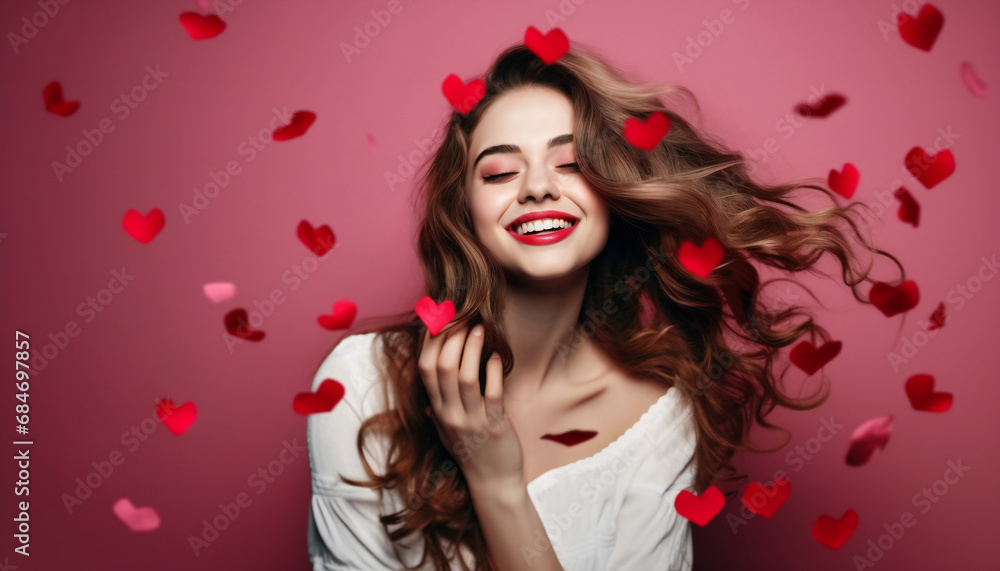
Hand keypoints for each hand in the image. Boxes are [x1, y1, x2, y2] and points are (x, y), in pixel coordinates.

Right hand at [417, 323, 523, 488]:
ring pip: (465, 377)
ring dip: (471, 348)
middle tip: (462, 316)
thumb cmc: (471, 452)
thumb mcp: (446, 431)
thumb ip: (435, 412)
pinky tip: (497, 355)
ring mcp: (471, 420)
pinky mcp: (495, 425)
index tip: (438, 318)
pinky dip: (494, 371)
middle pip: (442, 367)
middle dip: (450, 337)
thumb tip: (426, 397)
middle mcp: (449, 413)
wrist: (493, 482)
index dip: (429, 340)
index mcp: (437, 410)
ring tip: (479, 328)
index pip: (425, 368)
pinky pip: (493, 393)